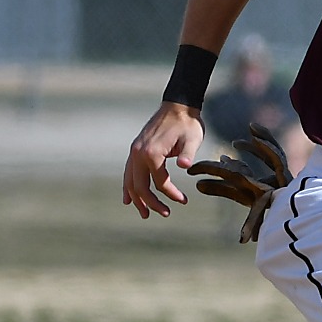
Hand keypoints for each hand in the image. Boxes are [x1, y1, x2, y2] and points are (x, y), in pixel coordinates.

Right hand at [122, 102, 203, 217]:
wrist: (177, 107)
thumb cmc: (187, 124)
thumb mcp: (193, 138)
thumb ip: (188, 153)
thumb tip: (185, 166)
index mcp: (152, 153)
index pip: (159, 182)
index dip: (172, 194)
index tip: (184, 200)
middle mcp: (138, 153)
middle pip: (140, 186)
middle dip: (151, 203)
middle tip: (165, 214)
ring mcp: (134, 151)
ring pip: (130, 181)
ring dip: (137, 199)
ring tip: (145, 214)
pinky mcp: (135, 149)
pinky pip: (128, 172)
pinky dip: (128, 186)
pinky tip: (128, 199)